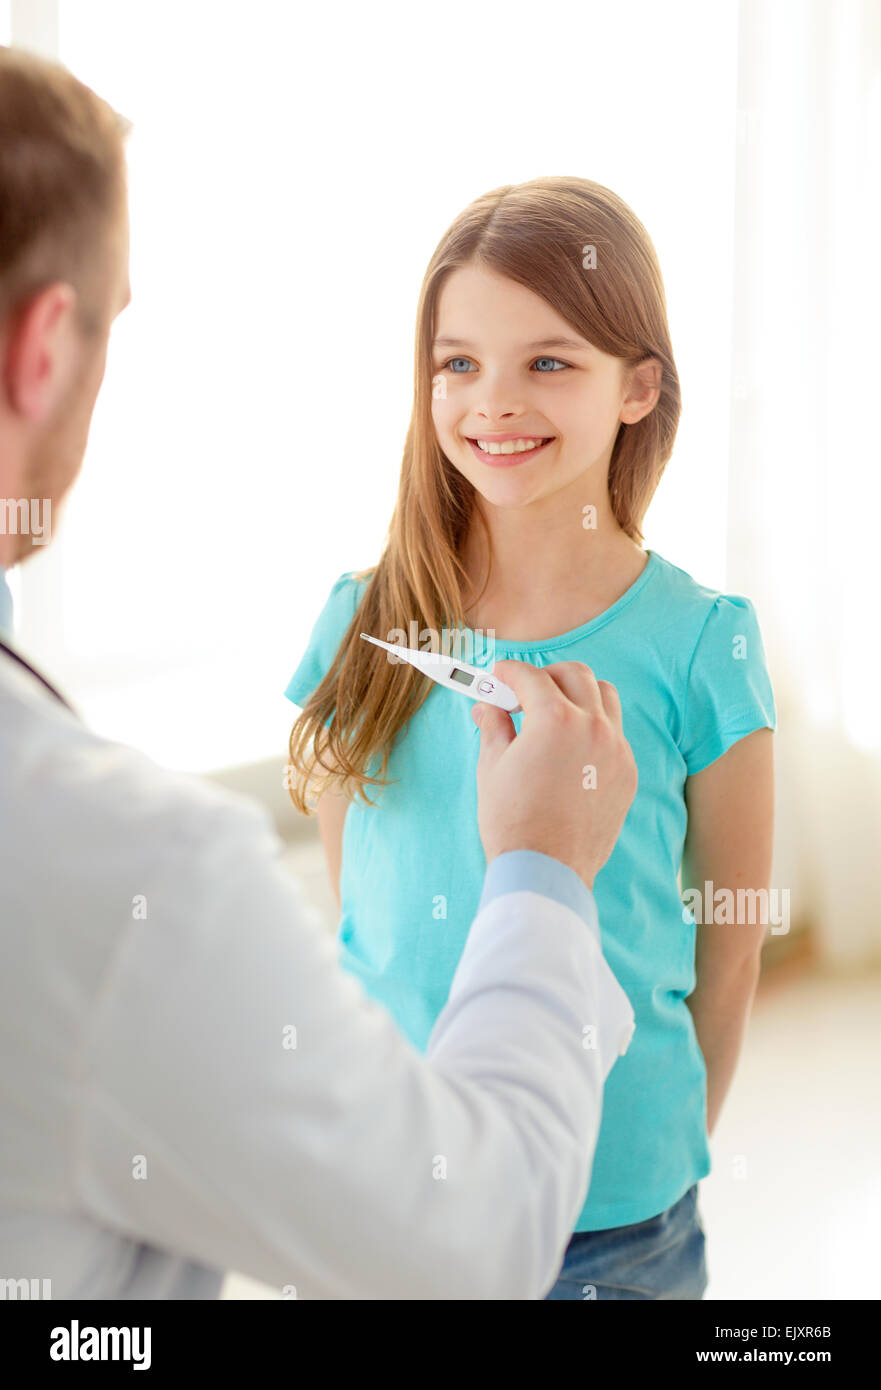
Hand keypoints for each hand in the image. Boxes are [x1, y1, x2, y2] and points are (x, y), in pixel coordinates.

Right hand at [472, 659, 637, 890]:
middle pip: (575, 675)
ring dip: (578, 694)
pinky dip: (594, 727)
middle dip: (546, 675)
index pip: (530, 676)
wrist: (545, 871)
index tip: (498, 677)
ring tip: (555, 713)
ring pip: (605, 697)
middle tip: (525, 692)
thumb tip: (486, 707)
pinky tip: (572, 747)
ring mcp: (616, 750)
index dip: (508, 672)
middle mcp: (593, 727)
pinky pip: (615, 733)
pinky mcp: (628, 773)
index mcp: (555, 720)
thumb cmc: (512, 822)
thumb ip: (493, 727)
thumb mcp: (492, 767)